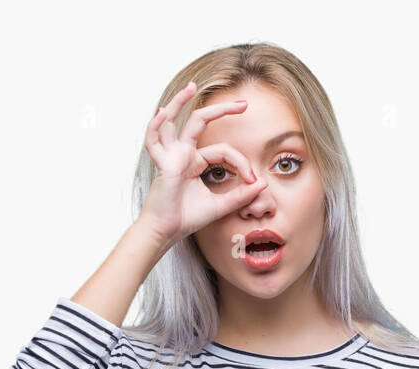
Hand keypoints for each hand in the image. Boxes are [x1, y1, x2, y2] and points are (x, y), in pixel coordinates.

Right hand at [134, 80, 268, 248]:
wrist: (167, 232)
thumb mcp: (221, 205)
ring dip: (180, 102)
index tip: (254, 180)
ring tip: (192, 86)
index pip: (224, 151)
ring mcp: (172, 156)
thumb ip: (241, 195)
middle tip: (244, 104)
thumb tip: (263, 183)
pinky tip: (162, 112)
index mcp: (196, 162)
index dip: (241, 163)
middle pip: (201, 123)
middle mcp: (183, 154)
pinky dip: (156, 125)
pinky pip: (155, 139)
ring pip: (175, 122)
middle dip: (222, 111)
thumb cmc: (187, 219)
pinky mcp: (163, 164)